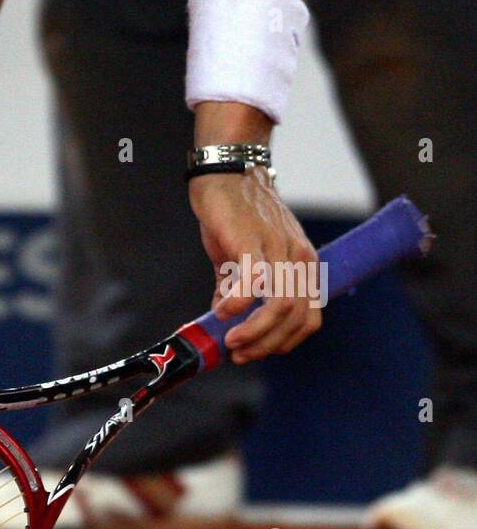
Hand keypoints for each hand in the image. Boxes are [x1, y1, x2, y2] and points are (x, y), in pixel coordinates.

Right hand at [189, 104, 320, 363]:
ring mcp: (278, 249)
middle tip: (238, 354)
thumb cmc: (235, 216)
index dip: (283, 342)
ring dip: (255, 332)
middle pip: (296, 317)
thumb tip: (226, 316)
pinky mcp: (252, 241)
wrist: (227, 174)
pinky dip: (236, 305)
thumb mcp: (244, 256)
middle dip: (267, 344)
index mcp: (303, 264)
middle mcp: (298, 258)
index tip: (255, 352)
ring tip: (230, 342)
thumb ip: (239, 287)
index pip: (308, 317)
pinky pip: (253, 282)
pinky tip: (220, 311)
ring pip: (281, 305)